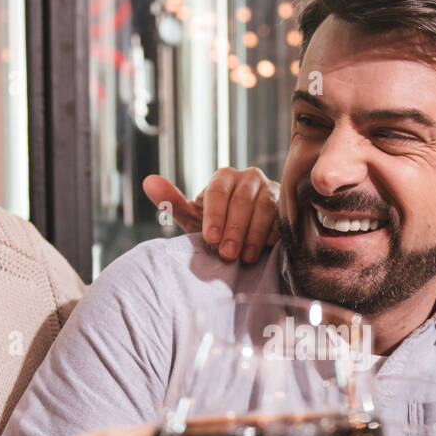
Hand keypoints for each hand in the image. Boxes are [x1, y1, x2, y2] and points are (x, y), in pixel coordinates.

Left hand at [142, 167, 278, 262]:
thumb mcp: (193, 217)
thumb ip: (172, 202)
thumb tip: (148, 181)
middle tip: (227, 255)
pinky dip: (273, 235)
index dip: (214, 216)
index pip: (218, 192)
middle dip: (234, 229)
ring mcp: (271, 189)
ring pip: (264, 208)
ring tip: (246, 258)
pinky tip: (266, 251)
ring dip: (254, 235)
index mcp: (224, 177)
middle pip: (242, 200)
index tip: (210, 238)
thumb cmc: (216, 225)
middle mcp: (249, 177)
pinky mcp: (287, 205)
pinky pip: (282, 217)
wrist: (245, 234)